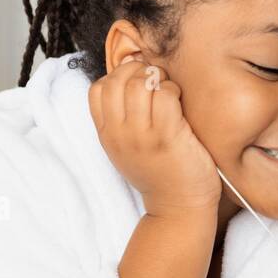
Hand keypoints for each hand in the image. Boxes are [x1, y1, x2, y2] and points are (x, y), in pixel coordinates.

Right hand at [88, 57, 219, 218]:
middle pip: (117, 80)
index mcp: (107, 134)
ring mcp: (141, 135)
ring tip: (169, 93)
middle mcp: (119, 134)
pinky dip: (173, 91)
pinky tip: (180, 103)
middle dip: (140, 71)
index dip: (118, 76)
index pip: (97, 89)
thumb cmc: (160, 172)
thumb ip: (122, 118)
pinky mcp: (166, 137)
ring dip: (159, 79)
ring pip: (140, 84)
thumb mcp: (128, 147)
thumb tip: (132, 76)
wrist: (178, 206)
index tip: (138, 82)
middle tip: (157, 82)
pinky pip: (165, 96)